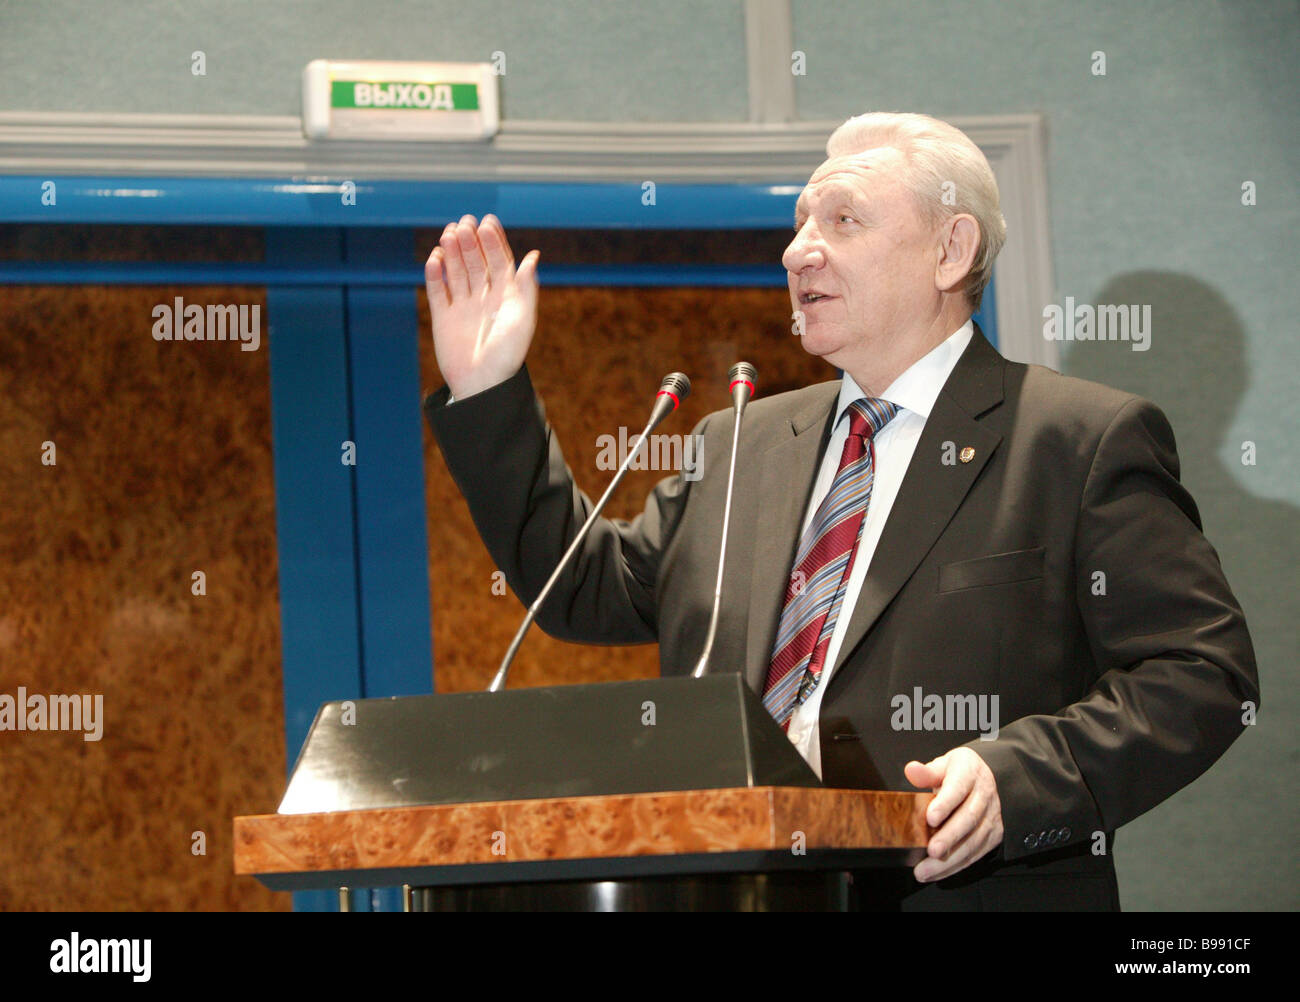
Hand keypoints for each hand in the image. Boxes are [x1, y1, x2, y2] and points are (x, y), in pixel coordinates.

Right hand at [425, 213, 539, 398]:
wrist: (482, 386)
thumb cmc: (507, 355)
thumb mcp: (522, 320)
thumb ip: (525, 288)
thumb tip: (533, 256)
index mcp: (507, 296)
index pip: (499, 261)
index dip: (493, 242)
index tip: (486, 223)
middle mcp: (485, 297)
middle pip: (476, 262)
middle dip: (470, 242)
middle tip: (464, 223)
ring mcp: (463, 306)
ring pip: (456, 271)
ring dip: (453, 252)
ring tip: (449, 234)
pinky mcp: (443, 317)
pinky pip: (438, 290)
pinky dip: (435, 274)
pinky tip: (434, 259)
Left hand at [904, 748, 1002, 881]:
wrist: (982, 778)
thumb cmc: (957, 774)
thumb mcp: (942, 765)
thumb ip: (926, 772)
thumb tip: (911, 770)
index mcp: (970, 772)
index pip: (959, 787)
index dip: (945, 803)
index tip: (930, 818)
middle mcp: (985, 794)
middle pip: (969, 818)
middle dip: (949, 837)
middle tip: (931, 850)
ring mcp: (992, 815)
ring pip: (974, 840)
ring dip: (951, 858)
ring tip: (927, 869)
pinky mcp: (994, 834)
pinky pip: (976, 853)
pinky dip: (956, 865)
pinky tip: (937, 872)